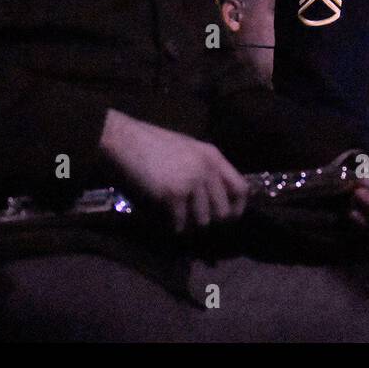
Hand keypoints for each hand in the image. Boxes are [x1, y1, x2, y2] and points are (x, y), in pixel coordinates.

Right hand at [98, 108, 248, 232]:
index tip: (229, 218)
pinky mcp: (173, 194)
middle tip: (197, 222)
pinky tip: (166, 220)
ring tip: (179, 219)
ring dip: (191, 224)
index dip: (237, 208)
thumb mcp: (190, 149)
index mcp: (213, 156)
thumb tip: (216, 195)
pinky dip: (174, 226)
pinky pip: (180, 223)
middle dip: (211, 221)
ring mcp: (191, 182)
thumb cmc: (154, 144)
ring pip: (202, 220)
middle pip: (223, 210)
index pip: (241, 188)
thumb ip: (206, 168)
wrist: (127, 141)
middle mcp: (207, 169)